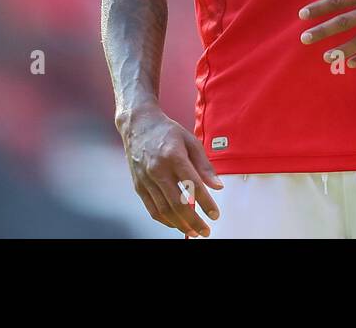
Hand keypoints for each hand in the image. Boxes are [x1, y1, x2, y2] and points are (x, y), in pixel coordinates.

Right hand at [117, 103, 222, 236]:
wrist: (138, 125)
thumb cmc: (166, 132)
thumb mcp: (191, 141)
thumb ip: (204, 166)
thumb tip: (217, 186)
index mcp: (173, 156)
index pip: (193, 185)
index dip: (206, 203)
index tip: (215, 214)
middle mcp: (158, 169)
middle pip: (177, 203)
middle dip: (193, 221)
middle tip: (205, 231)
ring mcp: (146, 179)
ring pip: (163, 209)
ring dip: (179, 224)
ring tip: (193, 231)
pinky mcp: (138, 185)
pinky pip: (151, 208)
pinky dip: (164, 220)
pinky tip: (176, 223)